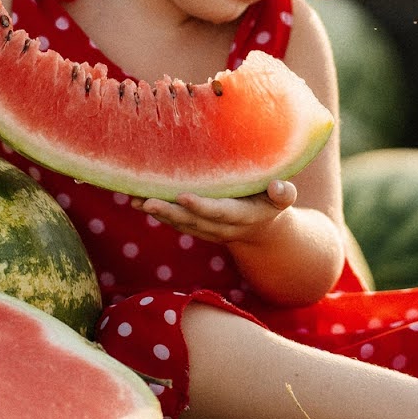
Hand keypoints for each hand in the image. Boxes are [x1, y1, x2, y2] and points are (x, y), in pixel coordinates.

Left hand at [133, 178, 297, 247]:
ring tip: (134, 200)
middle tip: (147, 201)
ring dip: (157, 213)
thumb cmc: (272, 203)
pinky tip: (135, 201)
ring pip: (179, 223)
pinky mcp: (196, 227)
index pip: (220, 212)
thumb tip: (279, 187)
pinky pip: (174, 222)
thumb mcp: (283, 200)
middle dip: (170, 212)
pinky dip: (156, 213)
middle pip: (193, 221)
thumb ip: (284, 194)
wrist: (262, 231)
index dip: (202, 207)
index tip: (182, 196)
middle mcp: (221, 227)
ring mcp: (206, 229)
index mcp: (242, 216)